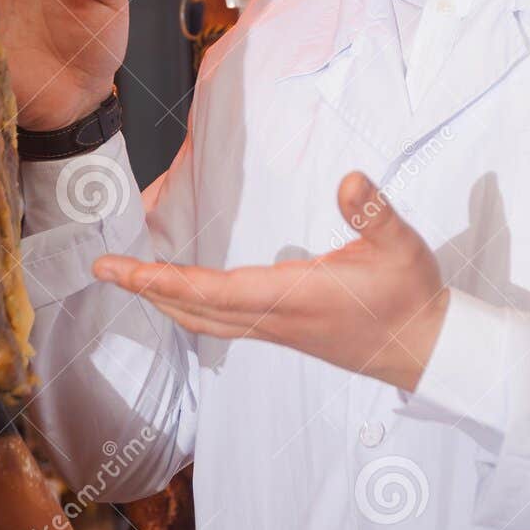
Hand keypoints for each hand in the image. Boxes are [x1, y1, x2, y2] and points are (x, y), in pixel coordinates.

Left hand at [93, 172, 448, 391]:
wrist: (425, 350)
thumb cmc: (410, 296)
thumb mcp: (402, 247)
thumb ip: (374, 213)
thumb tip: (350, 180)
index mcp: (294, 297)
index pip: (216, 291)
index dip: (167, 281)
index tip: (127, 271)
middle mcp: (275, 319)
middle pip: (195, 310)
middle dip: (147, 289)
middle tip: (104, 270)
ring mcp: (275, 330)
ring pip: (204, 321)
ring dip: (164, 299)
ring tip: (131, 278)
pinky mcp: (281, 331)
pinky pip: (220, 322)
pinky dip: (189, 305)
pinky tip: (180, 292)